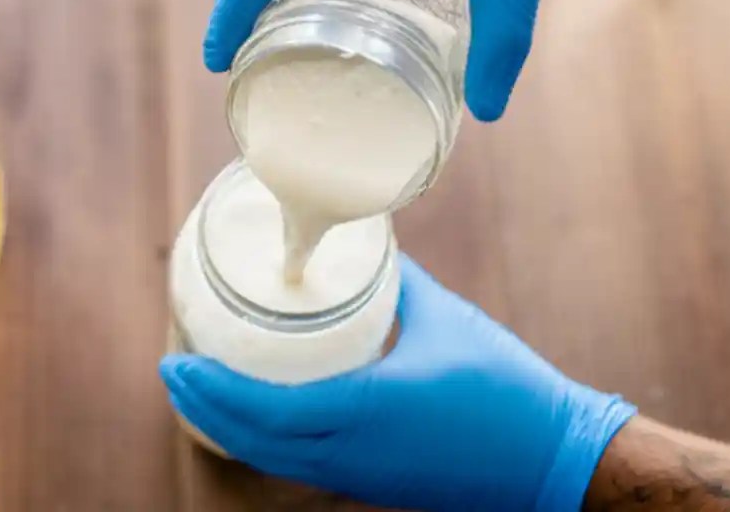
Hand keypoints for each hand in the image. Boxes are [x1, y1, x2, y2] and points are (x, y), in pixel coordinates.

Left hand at [160, 256, 635, 511]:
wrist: (555, 461)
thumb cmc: (505, 389)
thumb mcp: (442, 318)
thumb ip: (396, 280)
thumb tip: (367, 244)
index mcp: (361, 412)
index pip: (261, 411)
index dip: (209, 389)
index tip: (175, 360)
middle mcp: (349, 454)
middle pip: (250, 441)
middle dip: (201, 408)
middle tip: (174, 369)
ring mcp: (358, 476)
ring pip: (270, 459)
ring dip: (226, 428)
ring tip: (200, 391)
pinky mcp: (372, 485)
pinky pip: (296, 466)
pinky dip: (261, 442)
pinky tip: (255, 418)